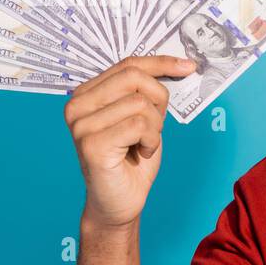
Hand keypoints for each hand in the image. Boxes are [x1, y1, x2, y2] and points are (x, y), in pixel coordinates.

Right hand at [64, 55, 195, 229]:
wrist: (119, 202)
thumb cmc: (131, 160)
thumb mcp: (143, 117)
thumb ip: (146, 91)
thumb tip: (178, 64)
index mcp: (86, 94)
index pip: (127, 64)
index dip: (161, 63)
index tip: (188, 66)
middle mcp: (77, 106)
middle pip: (134, 77)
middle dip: (158, 100)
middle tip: (155, 126)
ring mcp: (81, 125)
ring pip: (140, 103)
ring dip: (155, 127)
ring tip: (143, 144)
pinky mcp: (92, 144)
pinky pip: (140, 125)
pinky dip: (151, 141)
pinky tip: (140, 153)